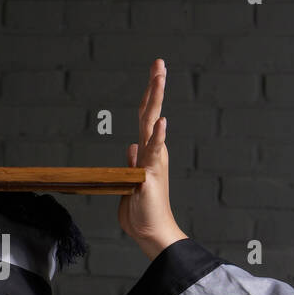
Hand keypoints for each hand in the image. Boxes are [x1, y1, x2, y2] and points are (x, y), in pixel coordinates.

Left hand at [117, 58, 187, 260]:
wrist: (150, 231)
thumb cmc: (141, 210)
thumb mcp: (131, 180)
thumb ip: (132, 163)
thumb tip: (131, 147)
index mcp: (148, 151)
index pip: (147, 117)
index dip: (148, 95)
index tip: (154, 73)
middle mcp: (154, 151)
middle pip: (152, 112)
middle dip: (155, 86)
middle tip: (159, 62)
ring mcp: (155, 161)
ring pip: (154, 124)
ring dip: (157, 99)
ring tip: (160, 77)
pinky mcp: (153, 174)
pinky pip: (155, 152)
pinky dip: (158, 136)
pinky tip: (162, 121)